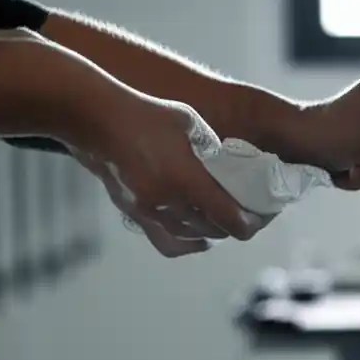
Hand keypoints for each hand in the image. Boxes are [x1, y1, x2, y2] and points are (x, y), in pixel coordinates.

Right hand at [65, 88, 251, 257]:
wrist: (98, 120)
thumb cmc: (147, 115)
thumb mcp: (191, 123)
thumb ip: (212, 147)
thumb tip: (229, 162)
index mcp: (187, 180)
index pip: (229, 218)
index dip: (250, 224)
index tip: (261, 218)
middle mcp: (169, 203)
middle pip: (214, 229)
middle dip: (235, 226)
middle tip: (248, 215)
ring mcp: (149, 212)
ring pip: (191, 237)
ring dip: (212, 232)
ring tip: (224, 222)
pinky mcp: (134, 213)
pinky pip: (166, 242)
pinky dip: (187, 244)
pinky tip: (199, 239)